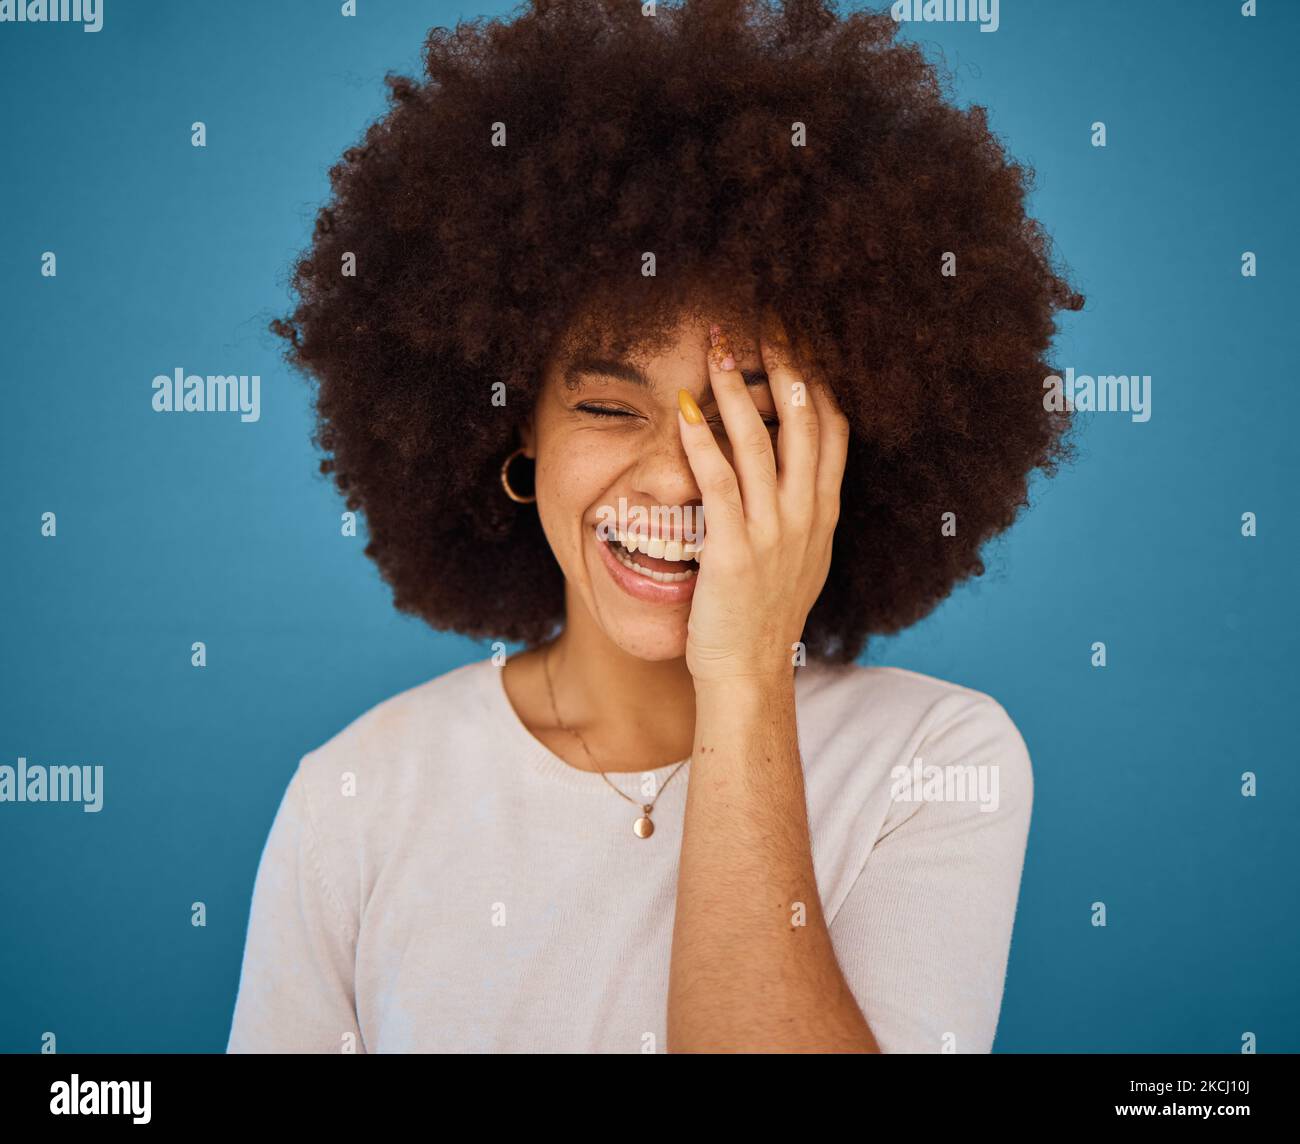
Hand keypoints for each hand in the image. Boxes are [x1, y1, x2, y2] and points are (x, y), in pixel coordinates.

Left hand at [676, 313, 849, 685]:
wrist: (750, 676)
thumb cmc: (763, 621)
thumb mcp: (797, 562)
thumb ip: (798, 518)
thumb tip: (790, 484)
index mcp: (823, 515)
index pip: (833, 430)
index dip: (817, 381)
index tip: (797, 343)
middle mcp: (806, 516)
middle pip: (804, 421)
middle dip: (784, 366)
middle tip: (763, 322)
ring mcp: (774, 533)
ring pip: (761, 442)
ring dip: (737, 388)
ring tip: (718, 346)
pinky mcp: (735, 551)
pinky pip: (719, 483)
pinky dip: (701, 441)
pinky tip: (684, 409)